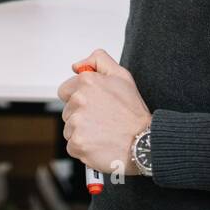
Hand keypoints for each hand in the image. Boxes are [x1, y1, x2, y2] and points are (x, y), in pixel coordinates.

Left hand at [57, 48, 151, 175]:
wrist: (143, 141)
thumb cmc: (133, 112)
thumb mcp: (122, 76)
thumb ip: (98, 60)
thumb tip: (76, 66)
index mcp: (87, 82)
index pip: (65, 91)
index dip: (78, 98)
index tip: (92, 105)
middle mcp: (79, 100)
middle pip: (67, 112)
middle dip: (81, 116)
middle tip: (102, 120)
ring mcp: (77, 123)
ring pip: (69, 129)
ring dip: (82, 132)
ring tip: (102, 132)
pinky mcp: (78, 143)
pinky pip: (72, 146)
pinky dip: (84, 148)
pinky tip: (99, 144)